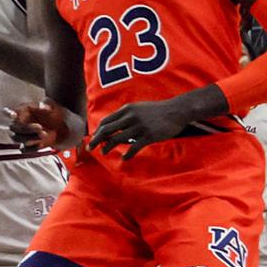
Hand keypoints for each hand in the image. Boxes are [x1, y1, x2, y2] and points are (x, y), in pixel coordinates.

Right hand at [11, 100, 80, 153]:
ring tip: (44, 134)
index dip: (7, 114)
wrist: (63, 127)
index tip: (13, 114)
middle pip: (13, 128)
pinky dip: (32, 147)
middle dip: (26, 128)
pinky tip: (42, 143)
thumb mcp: (52, 106)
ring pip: (17, 138)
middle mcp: (19, 124)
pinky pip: (24, 149)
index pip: (9, 113)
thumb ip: (46, 105)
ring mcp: (23, 135)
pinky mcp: (28, 145)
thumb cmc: (54, 114)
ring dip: (29, 138)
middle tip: (40, 127)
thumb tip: (41, 106)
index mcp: (22, 112)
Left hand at [87, 94, 205, 156]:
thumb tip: (114, 126)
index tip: (93, 138)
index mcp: (126, 109)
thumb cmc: (157, 110)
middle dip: (96, 140)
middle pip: (107, 129)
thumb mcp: (138, 108)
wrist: (176, 110)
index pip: (106, 121)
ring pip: (117, 139)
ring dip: (108, 147)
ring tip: (103, 153)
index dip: (97, 131)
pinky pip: (134, 147)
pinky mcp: (148, 136)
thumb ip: (126, 115)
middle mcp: (130, 117)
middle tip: (89, 148)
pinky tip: (123, 159)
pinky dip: (126, 154)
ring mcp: (139, 127)